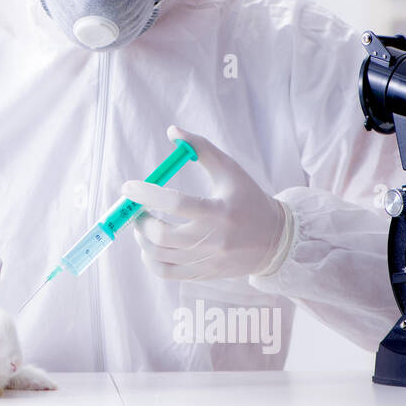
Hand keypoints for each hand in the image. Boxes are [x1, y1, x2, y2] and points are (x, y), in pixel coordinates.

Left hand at [123, 125, 291, 280]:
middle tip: (136, 210)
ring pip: (159, 256)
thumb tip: (172, 131)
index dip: (147, 194)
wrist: (276, 240)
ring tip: (142, 225)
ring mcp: (207, 262)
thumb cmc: (249, 199)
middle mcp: (213, 241)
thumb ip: (202, 149)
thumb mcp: (230, 170)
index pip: (176, 203)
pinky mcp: (203, 274)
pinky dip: (150, 259)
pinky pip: (165, 273)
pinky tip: (151, 245)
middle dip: (140, 221)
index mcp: (220, 212)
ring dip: (142, 239)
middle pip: (162, 236)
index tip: (129, 186)